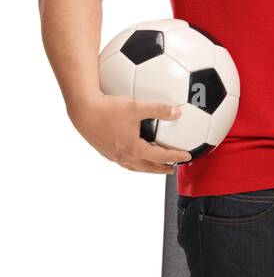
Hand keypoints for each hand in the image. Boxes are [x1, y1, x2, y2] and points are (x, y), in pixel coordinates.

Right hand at [69, 94, 192, 173]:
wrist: (83, 110)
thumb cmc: (106, 109)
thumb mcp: (137, 107)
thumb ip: (159, 109)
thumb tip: (176, 112)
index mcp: (134, 148)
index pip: (161, 157)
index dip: (175, 157)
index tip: (186, 157)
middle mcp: (123, 155)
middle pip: (148, 167)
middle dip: (162, 168)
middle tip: (173, 168)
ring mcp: (113, 155)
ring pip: (135, 167)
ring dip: (148, 168)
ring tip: (155, 166)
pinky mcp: (105, 151)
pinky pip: (123, 162)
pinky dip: (134, 163)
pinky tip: (133, 157)